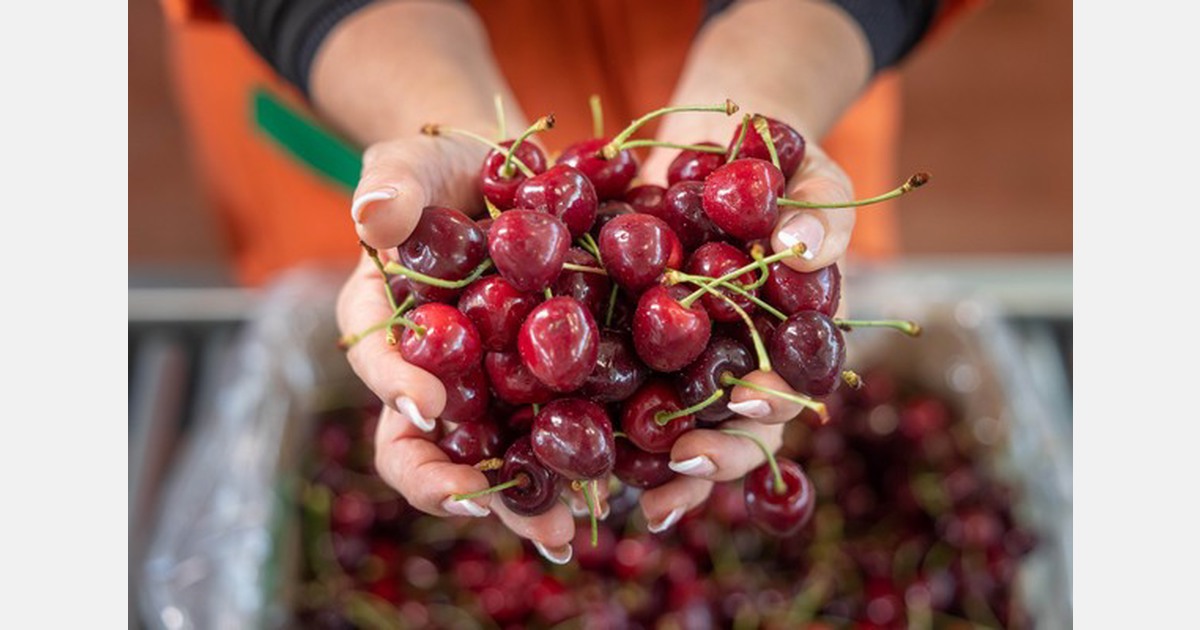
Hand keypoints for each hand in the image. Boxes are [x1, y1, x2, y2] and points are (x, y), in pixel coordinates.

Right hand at [337, 132, 593, 564]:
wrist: (504, 176)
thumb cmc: (441, 172)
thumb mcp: (409, 167)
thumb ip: (391, 188)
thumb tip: (372, 214)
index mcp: (388, 326)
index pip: (379, 364)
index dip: (397, 387)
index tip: (429, 407)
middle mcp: (437, 372)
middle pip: (432, 441)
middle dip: (455, 481)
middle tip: (489, 505)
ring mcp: (494, 384)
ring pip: (500, 452)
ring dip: (524, 496)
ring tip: (556, 531)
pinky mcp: (552, 380)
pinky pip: (566, 422)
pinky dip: (589, 454)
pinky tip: (623, 482)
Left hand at [634, 129, 854, 531]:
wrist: (711, 146)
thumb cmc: (777, 162)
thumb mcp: (808, 172)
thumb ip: (816, 207)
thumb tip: (800, 246)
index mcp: (792, 338)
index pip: (793, 384)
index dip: (775, 400)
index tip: (750, 397)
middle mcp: (740, 362)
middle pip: (737, 427)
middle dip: (718, 452)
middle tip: (688, 460)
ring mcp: (687, 362)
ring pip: (681, 429)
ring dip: (664, 468)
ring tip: (642, 497)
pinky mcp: (633, 347)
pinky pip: (619, 393)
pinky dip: (601, 427)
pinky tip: (573, 453)